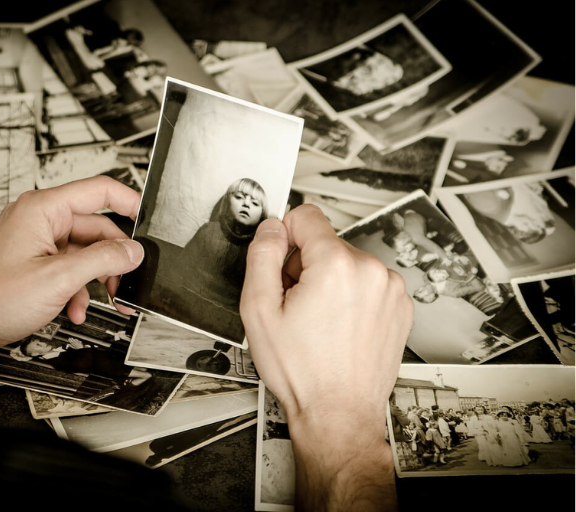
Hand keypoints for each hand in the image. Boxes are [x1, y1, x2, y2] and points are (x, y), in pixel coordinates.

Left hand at [0, 176, 143, 365]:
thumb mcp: (59, 279)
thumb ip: (103, 260)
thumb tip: (132, 251)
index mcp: (42, 209)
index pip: (99, 190)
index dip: (129, 202)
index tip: (149, 219)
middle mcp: (37, 220)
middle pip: (95, 228)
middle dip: (113, 258)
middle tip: (126, 284)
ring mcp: (33, 243)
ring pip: (83, 253)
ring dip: (94, 280)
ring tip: (103, 303)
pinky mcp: (30, 265)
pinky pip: (66, 269)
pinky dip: (76, 290)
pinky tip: (73, 310)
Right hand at [240, 205, 412, 510]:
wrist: (338, 412)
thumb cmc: (303, 372)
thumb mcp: (258, 310)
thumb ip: (260, 257)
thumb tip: (271, 229)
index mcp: (337, 266)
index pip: (307, 216)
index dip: (285, 237)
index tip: (280, 261)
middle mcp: (371, 271)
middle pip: (326, 243)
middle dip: (306, 266)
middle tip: (295, 305)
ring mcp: (391, 289)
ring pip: (347, 264)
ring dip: (330, 283)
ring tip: (318, 321)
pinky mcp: (400, 306)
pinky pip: (367, 284)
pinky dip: (351, 298)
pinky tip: (338, 327)